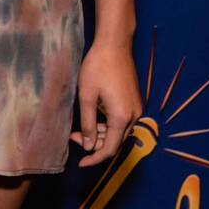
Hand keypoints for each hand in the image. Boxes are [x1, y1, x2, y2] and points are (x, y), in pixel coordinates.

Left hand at [69, 39, 143, 167]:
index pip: (109, 149)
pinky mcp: (133, 101)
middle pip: (114, 141)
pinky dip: (107, 124)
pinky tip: (93, 119)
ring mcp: (135, 108)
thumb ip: (87, 123)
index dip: (95, 158)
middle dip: (94, 144)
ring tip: (79, 129)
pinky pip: (121, 121)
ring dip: (99, 134)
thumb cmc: (98, 67)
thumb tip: (87, 145)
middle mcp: (133, 116)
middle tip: (73, 138)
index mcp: (121, 117)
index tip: (81, 163)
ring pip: (118, 132)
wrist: (115, 44)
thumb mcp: (87, 96)